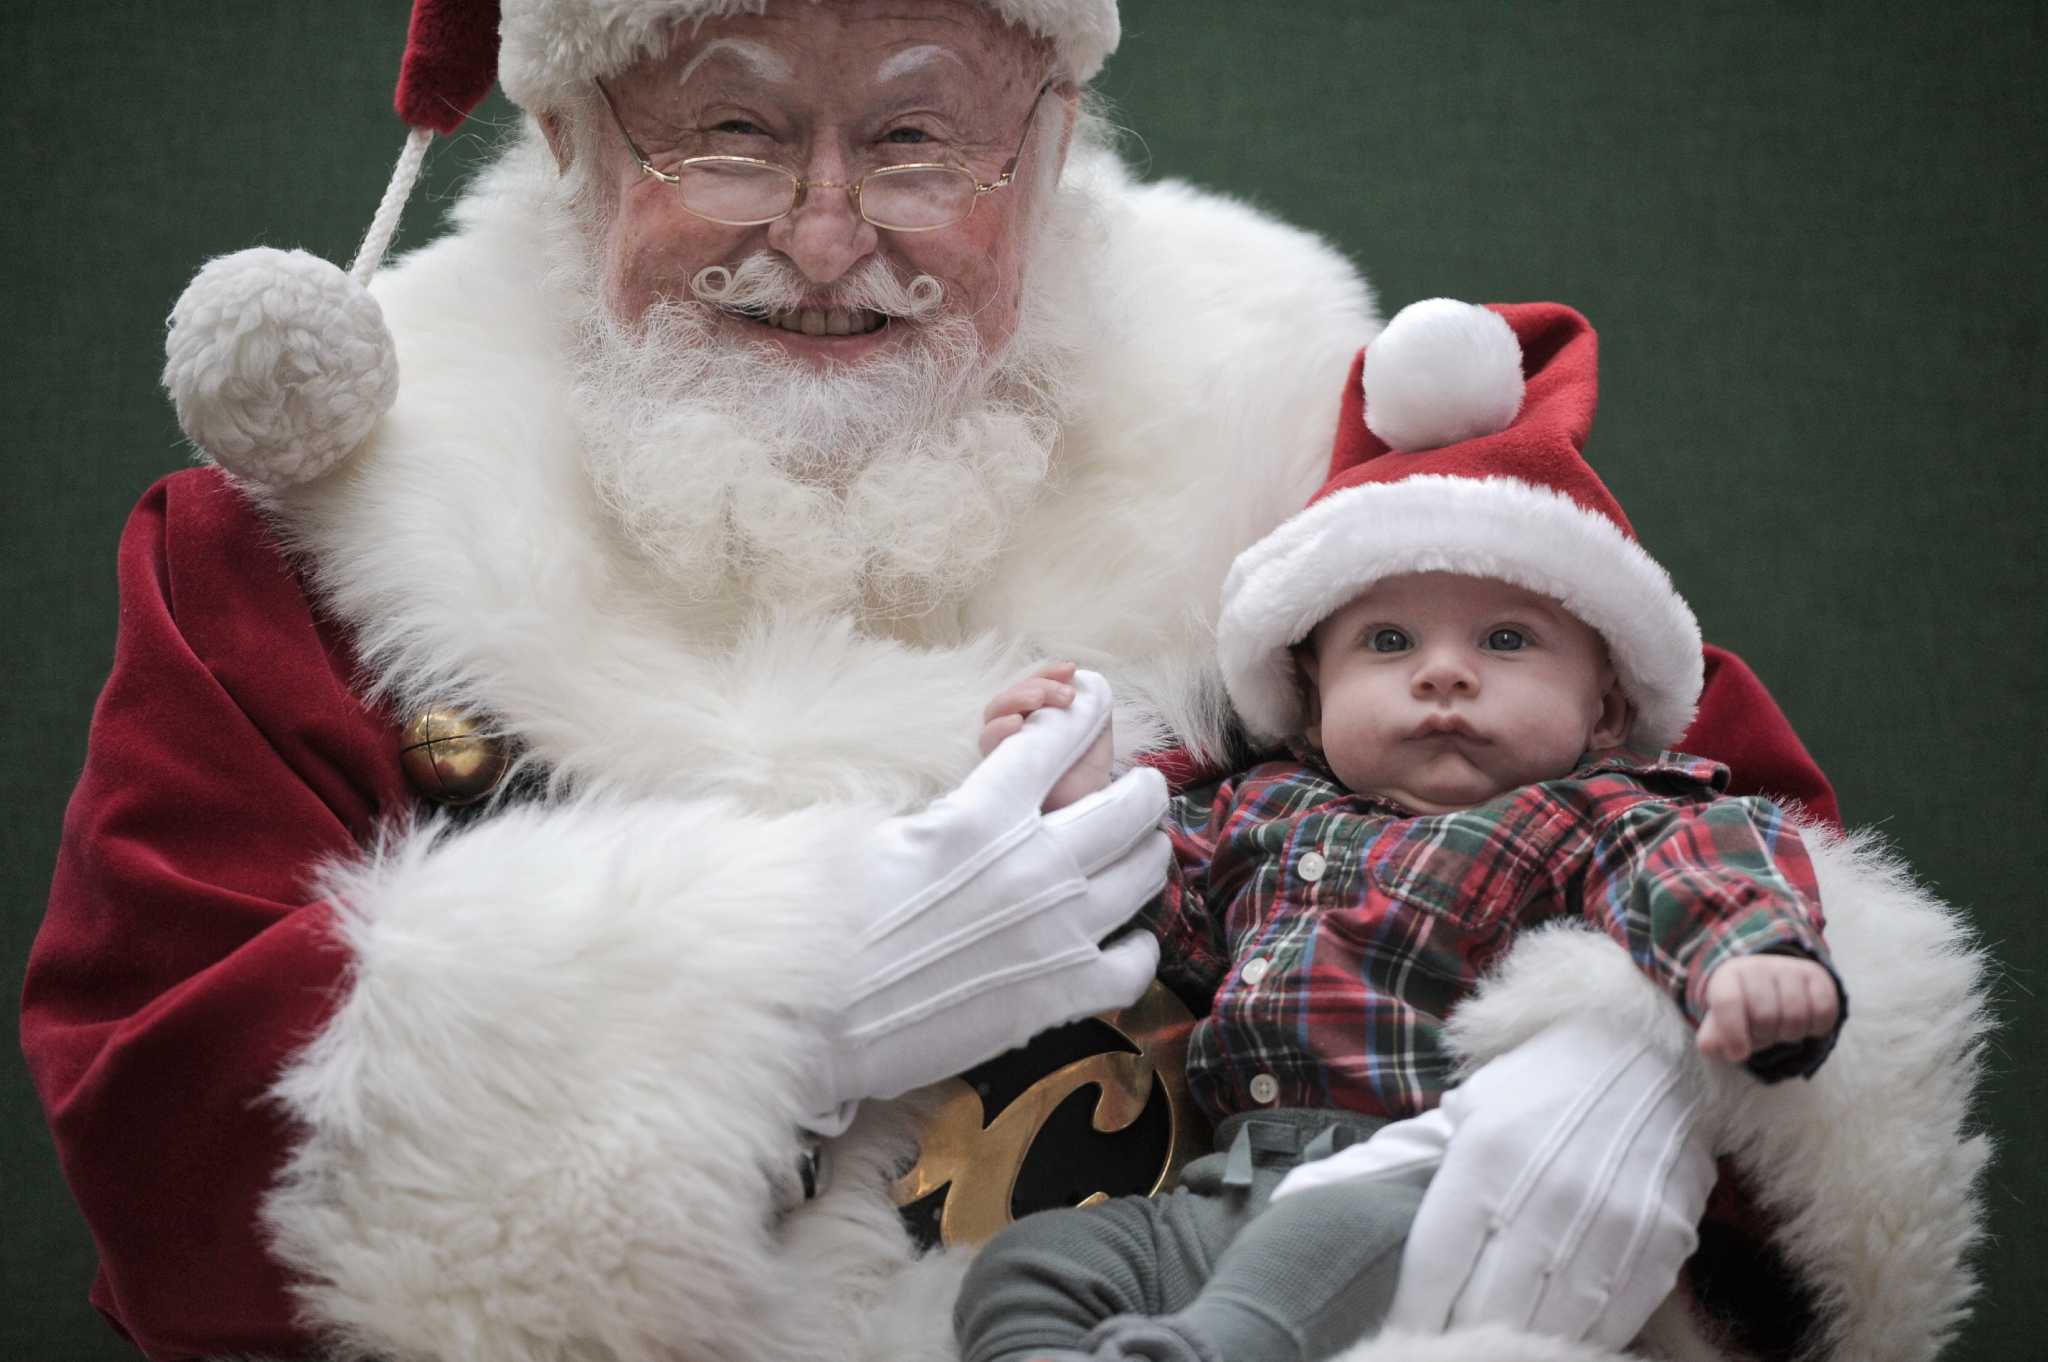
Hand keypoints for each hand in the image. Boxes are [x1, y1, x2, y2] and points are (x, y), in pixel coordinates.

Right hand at [805, 668, 1166, 1131]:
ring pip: (1143, 875)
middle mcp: (1036, 864)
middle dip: (1142, 788)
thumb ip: (924, 804)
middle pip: (1129, 806)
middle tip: (1142, 786)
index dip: (1086, 709)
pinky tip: (1126, 938)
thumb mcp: (857, 829)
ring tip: (1143, 848)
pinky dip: (1138, 944)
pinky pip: (1135, 962)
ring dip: (1148, 853)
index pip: (1060, 738)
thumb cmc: (815, 917)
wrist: (813, 1015)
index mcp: (983, 813)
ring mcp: (1059, 932)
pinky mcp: (1062, 996)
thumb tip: (952, 797)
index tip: (1095, 695)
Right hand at [981, 660, 1113, 810]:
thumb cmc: (1087, 771)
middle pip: (1013, 694)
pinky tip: (1016, 723)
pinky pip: (987, 742)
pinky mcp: (995, 765)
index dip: (1048, 672)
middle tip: (1064, 694)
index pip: (1034, 684)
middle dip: (1037, 685)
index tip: (1070, 669)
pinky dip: (998, 728)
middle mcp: (1016, 726)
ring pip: (994, 712)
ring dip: (1015, 698)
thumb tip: (1089, 682)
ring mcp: (1003, 745)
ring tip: (1038, 699)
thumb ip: (1094, 707)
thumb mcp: (1097, 733)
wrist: (1086, 807)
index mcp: (1038, 713)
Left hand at [1272, 1016, 1713, 1347]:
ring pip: (1551, 1326)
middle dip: (1456, 1338)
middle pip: (1488, 1307)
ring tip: (1487, 1352)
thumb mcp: (1465, 1109)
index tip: (1396, 1338)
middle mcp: (1547, 1193)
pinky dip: (1576, 1341)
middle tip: (1434, 1354)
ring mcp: (1610, 1223)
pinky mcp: (1659, 1245)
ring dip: (1515, 1347)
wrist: (1648, 1053)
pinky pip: (1610, 1322)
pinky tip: (1549, 1345)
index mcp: (1486, 1156)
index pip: (1436, 1265)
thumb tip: (1300, 1198)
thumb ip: (1401, 1164)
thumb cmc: (1539, 1086)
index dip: (1413, 1316)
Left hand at [1695, 954, 1839, 1062]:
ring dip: (1790, 1035)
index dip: (1732, 1032)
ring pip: (1796, 1018)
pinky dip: (1815, 1029)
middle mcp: (1758, 966)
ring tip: (1781, 1028)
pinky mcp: (1816, 975)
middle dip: (1765, 1036)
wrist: (1771, 981)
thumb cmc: (1744, 1007)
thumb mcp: (1722, 1021)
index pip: (1727, 1001)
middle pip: (1766, 1017)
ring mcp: (1789, 968)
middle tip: (1762, 1033)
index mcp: (1727, 976)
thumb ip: (1713, 1037)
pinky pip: (1823, 1013)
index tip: (1738, 1054)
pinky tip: (1804, 1023)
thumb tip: (1710, 1046)